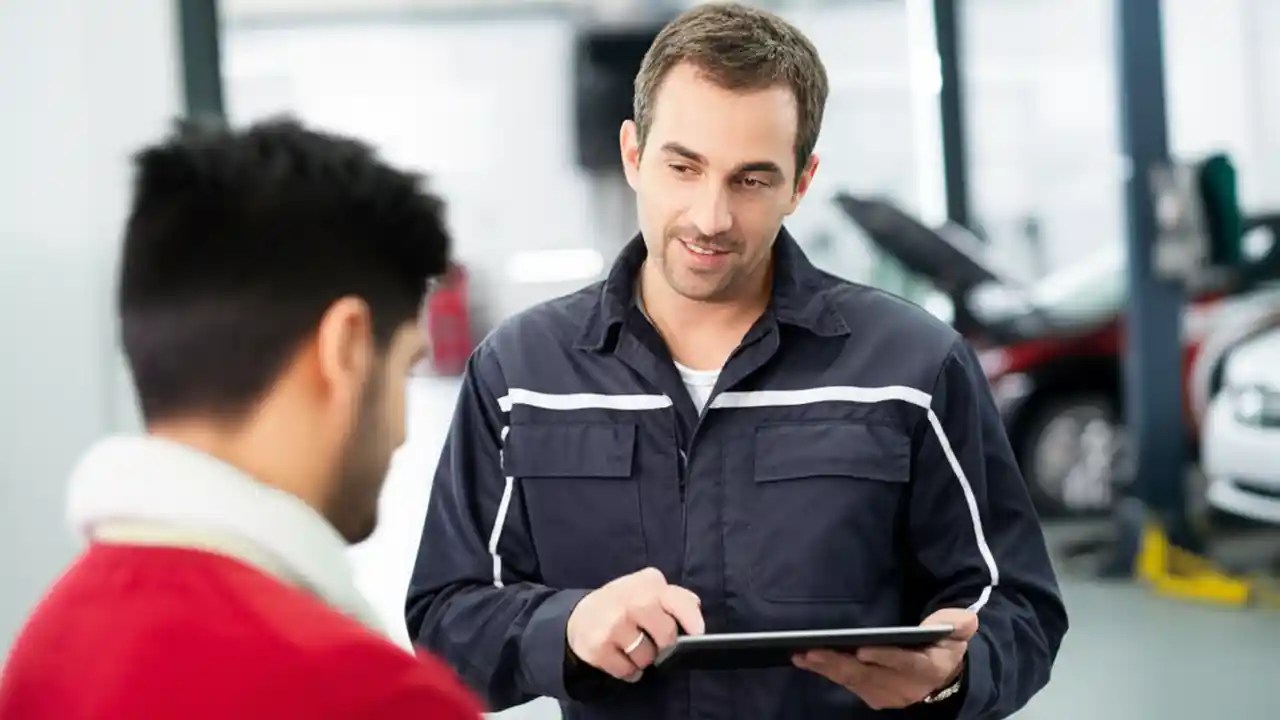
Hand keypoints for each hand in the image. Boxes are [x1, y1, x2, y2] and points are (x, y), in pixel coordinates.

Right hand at [567, 567, 704, 681]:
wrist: (579, 615)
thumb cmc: (623, 603)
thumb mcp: (647, 589)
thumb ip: (674, 596)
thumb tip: (695, 606)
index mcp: (649, 584)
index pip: (679, 601)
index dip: (691, 620)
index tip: (697, 634)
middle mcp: (632, 601)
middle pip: (667, 636)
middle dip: (663, 645)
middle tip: (651, 640)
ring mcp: (614, 623)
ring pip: (647, 658)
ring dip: (643, 659)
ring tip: (632, 647)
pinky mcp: (599, 646)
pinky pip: (628, 671)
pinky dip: (628, 671)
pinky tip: (620, 657)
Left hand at [792, 608, 977, 709]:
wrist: (941, 677)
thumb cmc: (943, 646)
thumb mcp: (957, 633)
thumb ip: (958, 624)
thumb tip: (962, 620)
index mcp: (928, 669)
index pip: (906, 664)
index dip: (885, 659)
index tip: (863, 650)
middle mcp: (905, 687)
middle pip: (869, 675)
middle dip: (839, 663)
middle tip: (813, 650)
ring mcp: (886, 694)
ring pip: (853, 681)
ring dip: (826, 668)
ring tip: (802, 654)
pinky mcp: (871, 695)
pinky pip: (846, 684)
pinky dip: (826, 672)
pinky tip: (807, 660)